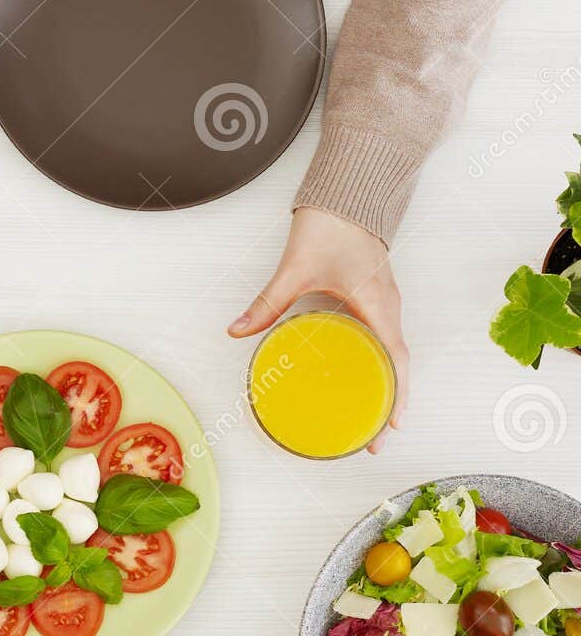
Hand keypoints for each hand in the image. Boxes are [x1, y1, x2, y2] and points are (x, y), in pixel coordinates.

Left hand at [228, 207, 408, 452]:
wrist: (347, 195)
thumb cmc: (331, 227)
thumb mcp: (295, 268)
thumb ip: (268, 302)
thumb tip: (237, 331)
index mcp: (378, 304)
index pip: (396, 357)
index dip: (397, 393)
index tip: (392, 424)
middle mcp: (388, 308)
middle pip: (398, 365)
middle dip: (391, 403)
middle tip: (375, 440)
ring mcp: (384, 304)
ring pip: (393, 354)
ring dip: (387, 388)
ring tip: (373, 422)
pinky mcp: (374, 301)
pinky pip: (383, 341)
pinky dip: (379, 367)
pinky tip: (362, 383)